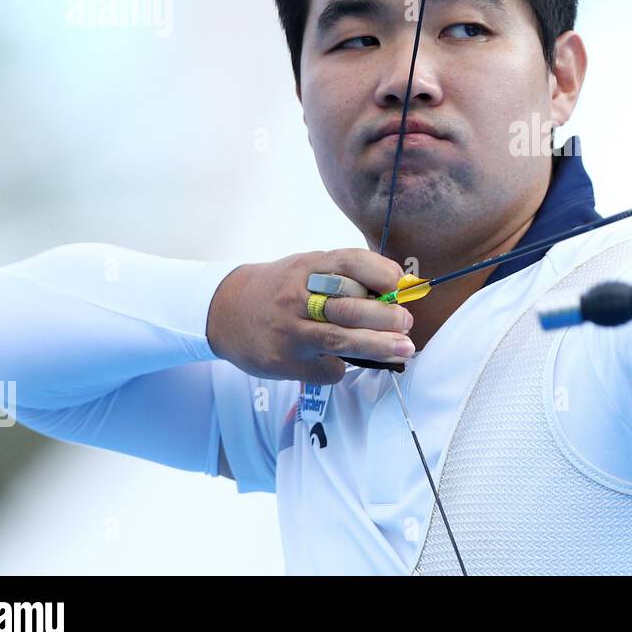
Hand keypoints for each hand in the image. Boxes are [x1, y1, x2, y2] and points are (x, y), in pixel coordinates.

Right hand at [206, 249, 415, 383]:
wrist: (225, 311)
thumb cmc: (279, 289)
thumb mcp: (306, 269)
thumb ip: (345, 276)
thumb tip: (397, 289)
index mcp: (308, 267)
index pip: (350, 263)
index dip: (381, 273)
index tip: (402, 285)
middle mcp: (297, 297)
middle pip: (350, 306)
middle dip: (386, 316)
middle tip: (407, 322)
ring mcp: (289, 331)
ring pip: (341, 339)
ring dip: (378, 345)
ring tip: (404, 348)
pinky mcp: (283, 361)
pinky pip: (324, 368)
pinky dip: (342, 367)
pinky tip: (347, 362)